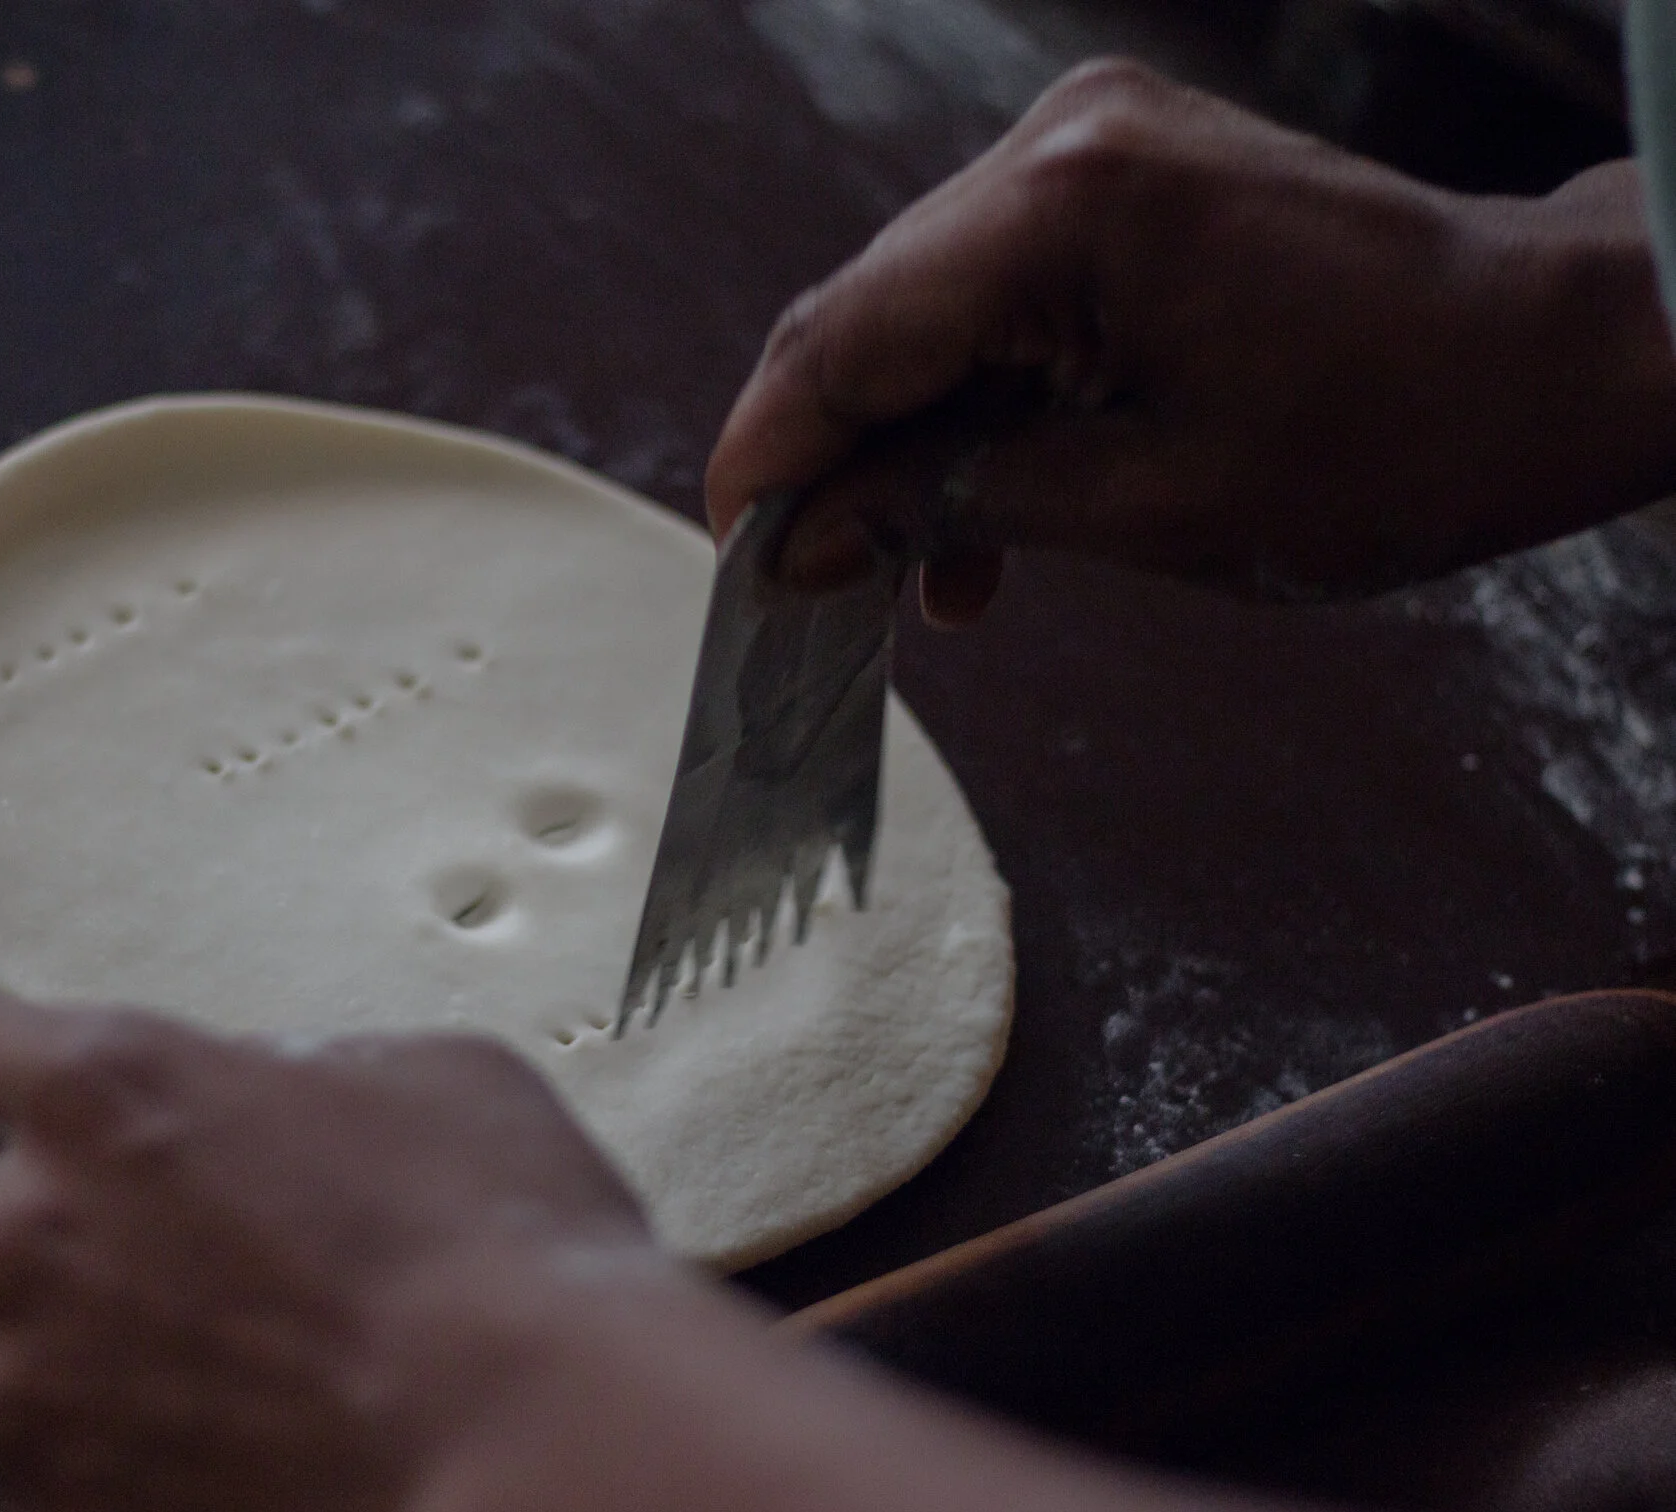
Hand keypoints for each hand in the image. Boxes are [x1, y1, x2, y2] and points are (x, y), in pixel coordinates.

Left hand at [0, 991, 671, 1511]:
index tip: (10, 1115)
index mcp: (109, 1093)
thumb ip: (303, 1070)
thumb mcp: (434, 1082)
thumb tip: (273, 1090)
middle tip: (38, 1271)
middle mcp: (28, 1240)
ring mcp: (21, 1412)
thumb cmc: (514, 1267)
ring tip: (60, 1411)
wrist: (545, 1468)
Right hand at [708, 59, 1675, 621]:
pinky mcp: (1126, 173)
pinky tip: (978, 515)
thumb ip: (948, 507)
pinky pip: (997, 291)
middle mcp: (1063, 144)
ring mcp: (1097, 146)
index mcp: (1066, 209)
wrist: (1558, 357)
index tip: (731, 563)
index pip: (844, 337)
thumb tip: (803, 542)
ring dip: (906, 442)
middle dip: (829, 457)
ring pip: (924, 307)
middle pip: (868, 311)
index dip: (768, 457)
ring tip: (913, 580)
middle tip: (802, 590)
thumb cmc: (1391, 442)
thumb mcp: (1147, 506)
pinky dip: (976, 398)